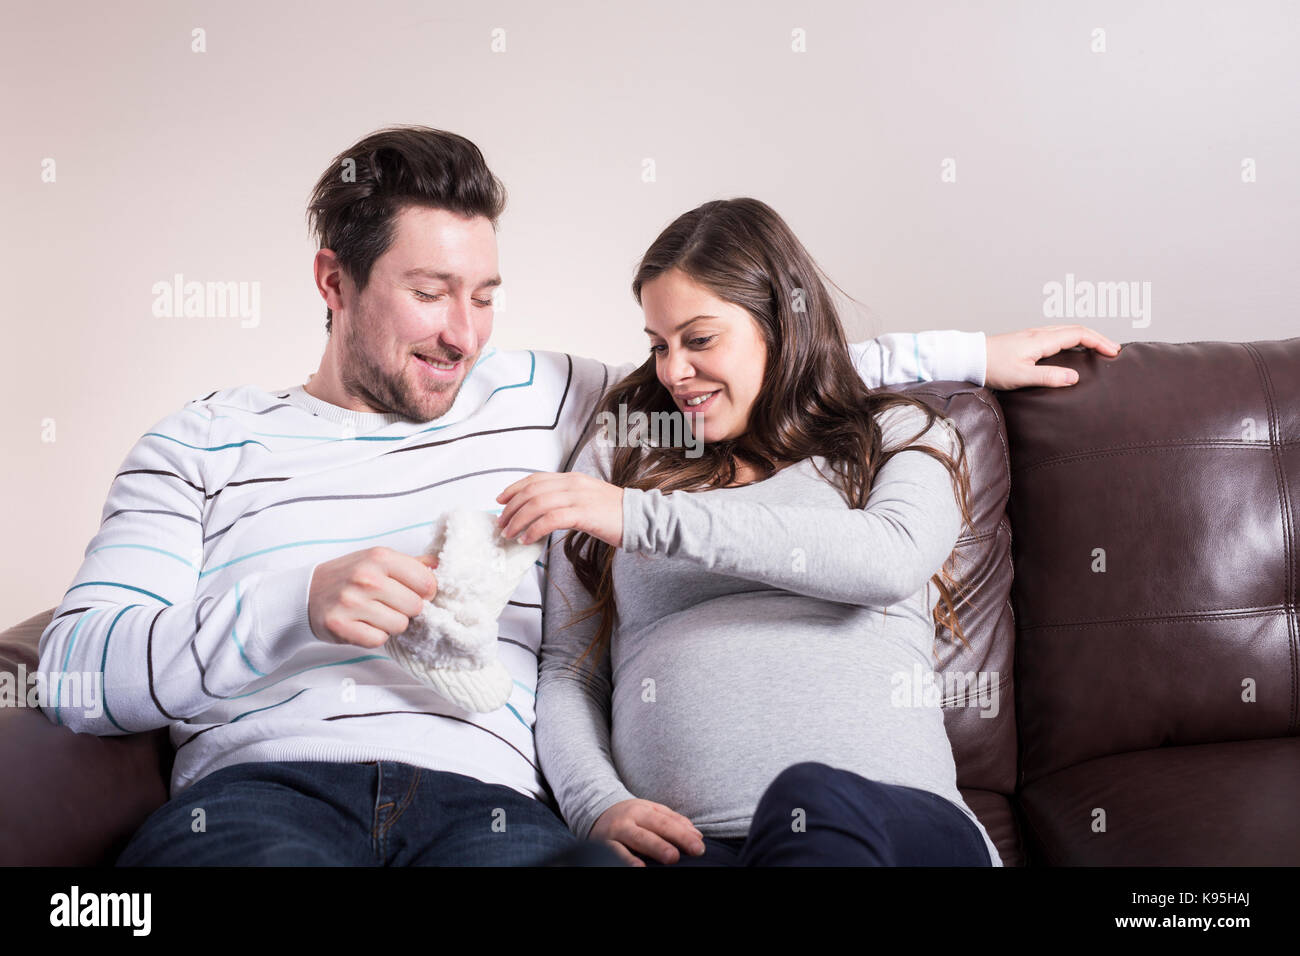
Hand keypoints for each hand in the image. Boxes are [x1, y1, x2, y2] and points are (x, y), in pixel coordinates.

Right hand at [308, 547, 438, 647]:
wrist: (305, 593)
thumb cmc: (349, 575)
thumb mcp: (377, 559)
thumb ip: (411, 563)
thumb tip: (439, 566)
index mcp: (380, 557)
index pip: (427, 581)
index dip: (425, 591)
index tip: (414, 592)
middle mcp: (366, 578)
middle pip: (415, 606)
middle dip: (407, 609)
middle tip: (389, 604)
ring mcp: (352, 602)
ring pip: (399, 625)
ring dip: (391, 624)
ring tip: (375, 614)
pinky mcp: (341, 626)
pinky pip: (378, 640)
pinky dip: (374, 636)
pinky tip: (363, 624)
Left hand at [495, 472, 623, 547]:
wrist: (641, 518)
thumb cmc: (615, 514)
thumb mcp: (588, 499)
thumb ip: (567, 500)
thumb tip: (541, 512)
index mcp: (572, 478)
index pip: (535, 479)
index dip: (514, 489)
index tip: (500, 501)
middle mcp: (573, 483)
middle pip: (532, 491)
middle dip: (512, 508)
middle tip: (501, 524)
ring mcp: (578, 497)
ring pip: (537, 504)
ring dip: (518, 521)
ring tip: (510, 534)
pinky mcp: (584, 513)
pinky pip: (551, 519)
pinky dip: (534, 530)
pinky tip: (528, 539)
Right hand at [590, 799, 706, 865]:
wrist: (594, 814)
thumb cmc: (630, 818)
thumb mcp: (650, 812)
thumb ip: (674, 821)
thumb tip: (698, 836)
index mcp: (643, 810)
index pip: (667, 822)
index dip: (684, 834)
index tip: (700, 847)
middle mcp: (629, 819)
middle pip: (654, 828)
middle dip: (673, 840)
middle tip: (689, 852)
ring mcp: (615, 832)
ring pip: (637, 839)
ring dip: (655, 848)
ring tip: (671, 858)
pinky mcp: (602, 845)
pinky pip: (616, 853)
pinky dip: (627, 860)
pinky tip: (639, 868)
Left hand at [985, 325, 1120, 389]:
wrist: (969, 358)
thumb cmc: (991, 367)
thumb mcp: (1021, 376)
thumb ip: (1048, 376)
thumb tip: (1075, 377)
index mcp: (1041, 340)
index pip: (1079, 334)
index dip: (1099, 341)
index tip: (1113, 352)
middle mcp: (1039, 334)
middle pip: (1076, 329)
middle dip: (1097, 338)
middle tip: (1112, 350)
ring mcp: (1032, 336)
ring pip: (1066, 330)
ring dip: (1085, 337)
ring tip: (1097, 349)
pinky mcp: (1026, 341)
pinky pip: (1056, 335)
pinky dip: (1071, 339)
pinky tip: (1071, 349)